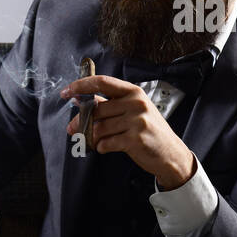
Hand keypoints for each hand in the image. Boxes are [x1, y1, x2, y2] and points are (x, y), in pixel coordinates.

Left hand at [61, 75, 195, 188]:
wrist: (170, 153)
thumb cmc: (148, 131)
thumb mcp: (131, 111)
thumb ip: (107, 104)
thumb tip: (78, 99)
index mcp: (133, 92)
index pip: (102, 82)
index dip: (81, 85)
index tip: (66, 92)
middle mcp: (136, 103)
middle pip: (96, 110)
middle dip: (80, 122)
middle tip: (72, 129)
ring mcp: (137, 121)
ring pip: (99, 128)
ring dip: (92, 138)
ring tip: (95, 141)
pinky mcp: (135, 139)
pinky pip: (106, 143)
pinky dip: (101, 147)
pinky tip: (107, 147)